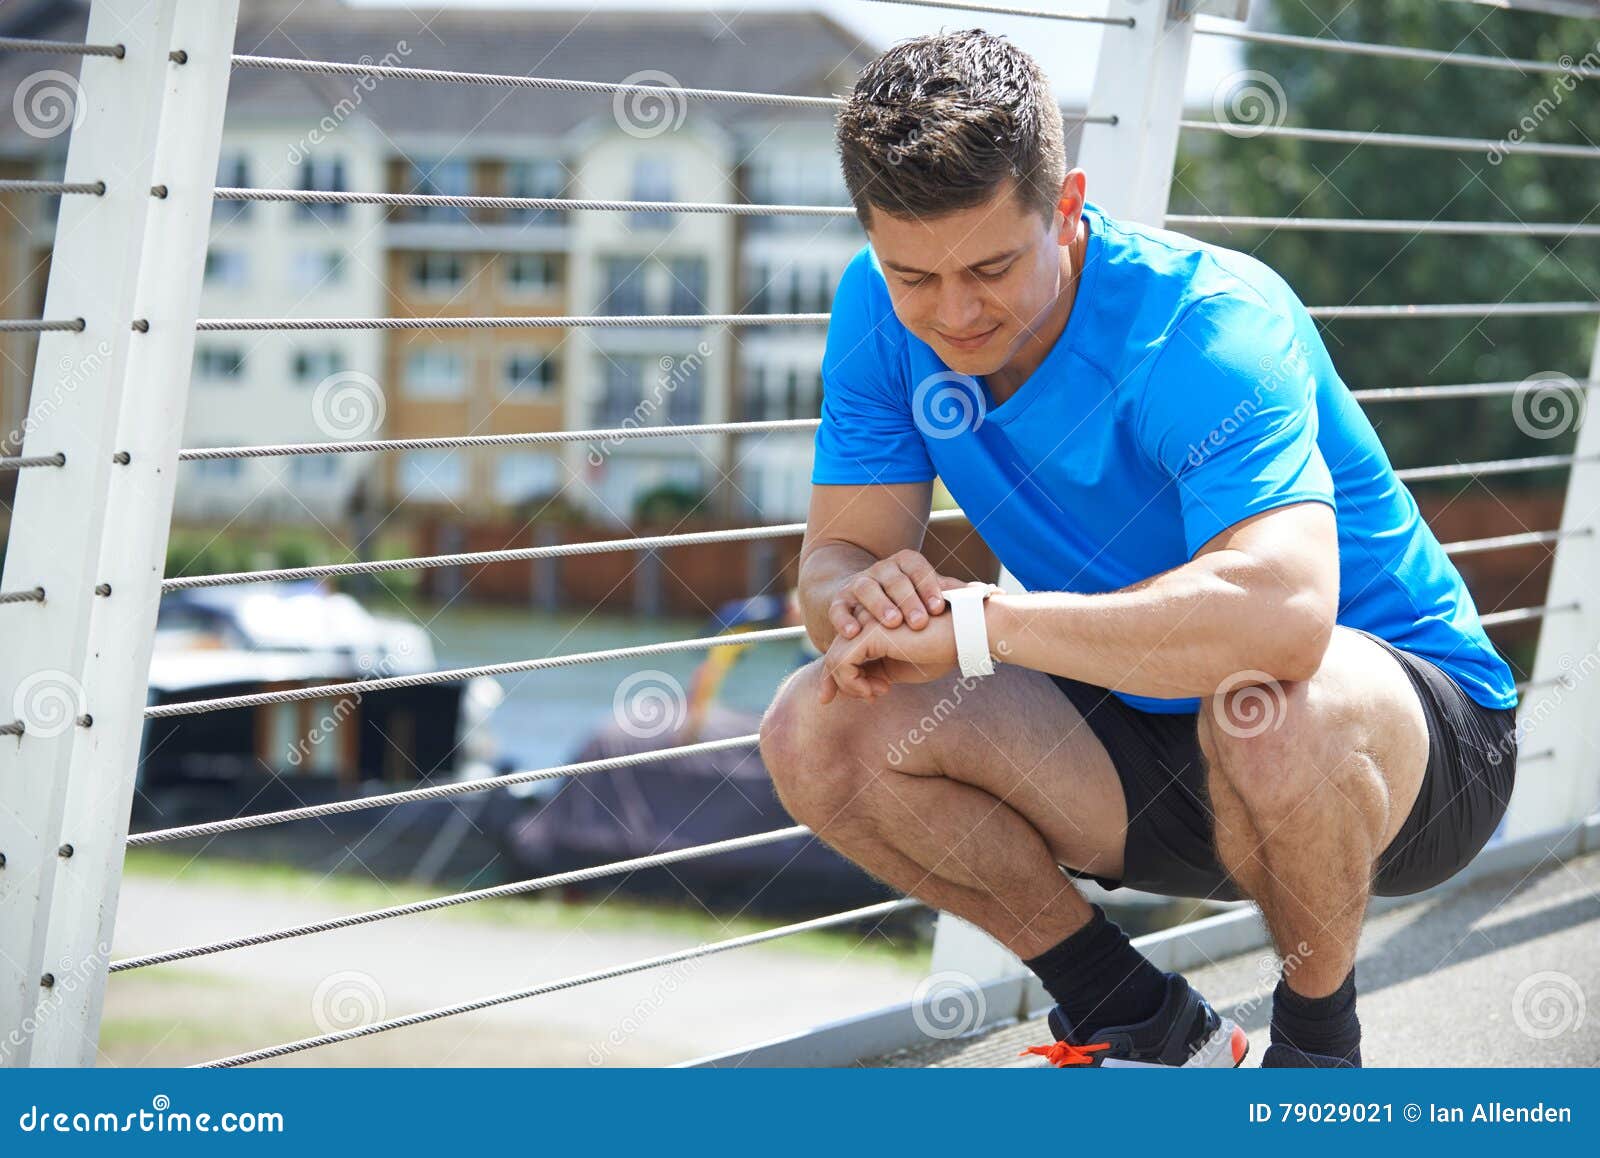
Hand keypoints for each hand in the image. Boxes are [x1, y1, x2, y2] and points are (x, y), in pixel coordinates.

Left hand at [818, 611, 959, 704]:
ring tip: (879, 692)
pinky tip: (881, 689)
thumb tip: (856, 690)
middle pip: (835, 655)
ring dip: (851, 686)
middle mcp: (865, 619)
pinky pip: (841, 662)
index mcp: (872, 625)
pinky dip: (853, 683)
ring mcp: (865, 623)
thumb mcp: (900, 666)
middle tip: (868, 698)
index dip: (845, 679)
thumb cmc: (939, 649)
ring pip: (834, 659)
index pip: (844, 651)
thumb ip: (876, 673)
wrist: (964, 634)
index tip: (870, 697)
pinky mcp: (869, 633)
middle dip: (840, 684)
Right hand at [828, 549, 968, 641]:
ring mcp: (858, 583)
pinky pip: (838, 608)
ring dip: (879, 606)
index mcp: (905, 565)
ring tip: (893, 625)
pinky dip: (844, 619)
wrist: (861, 598)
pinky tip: (852, 633)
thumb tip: (990, 593)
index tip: (940, 608)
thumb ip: (950, 594)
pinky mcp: (839, 601)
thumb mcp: (926, 595)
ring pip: (866, 588)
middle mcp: (881, 570)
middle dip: (908, 600)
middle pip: (894, 580)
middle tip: (920, 622)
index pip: (919, 569)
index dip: (929, 586)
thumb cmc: (905, 602)